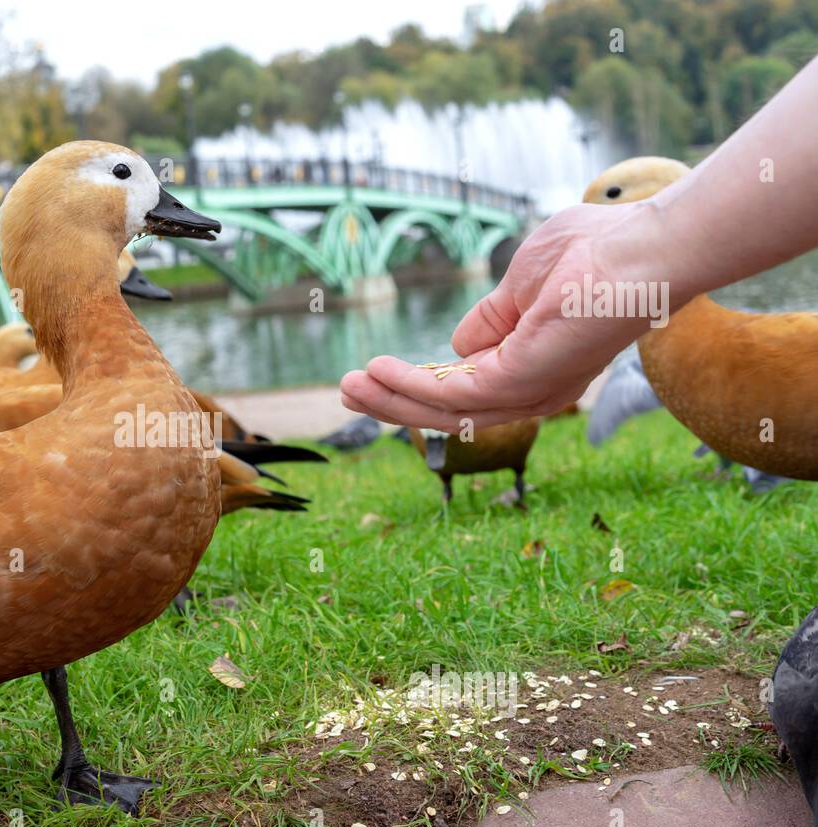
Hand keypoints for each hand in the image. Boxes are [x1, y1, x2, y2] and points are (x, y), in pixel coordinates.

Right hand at [340, 202, 669, 429]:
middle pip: (452, 413)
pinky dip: (409, 386)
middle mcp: (536, 390)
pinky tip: (377, 371)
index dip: (421, 387)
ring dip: (392, 401)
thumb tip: (459, 344)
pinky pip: (451, 395)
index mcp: (540, 366)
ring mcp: (530, 390)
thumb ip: (492, 315)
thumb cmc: (598, 250)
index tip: (376, 373)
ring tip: (348, 387)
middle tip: (349, 392)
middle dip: (395, 403)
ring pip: (446, 412)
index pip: (471, 391)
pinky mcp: (520, 382)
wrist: (643, 248)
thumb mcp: (524, 281)